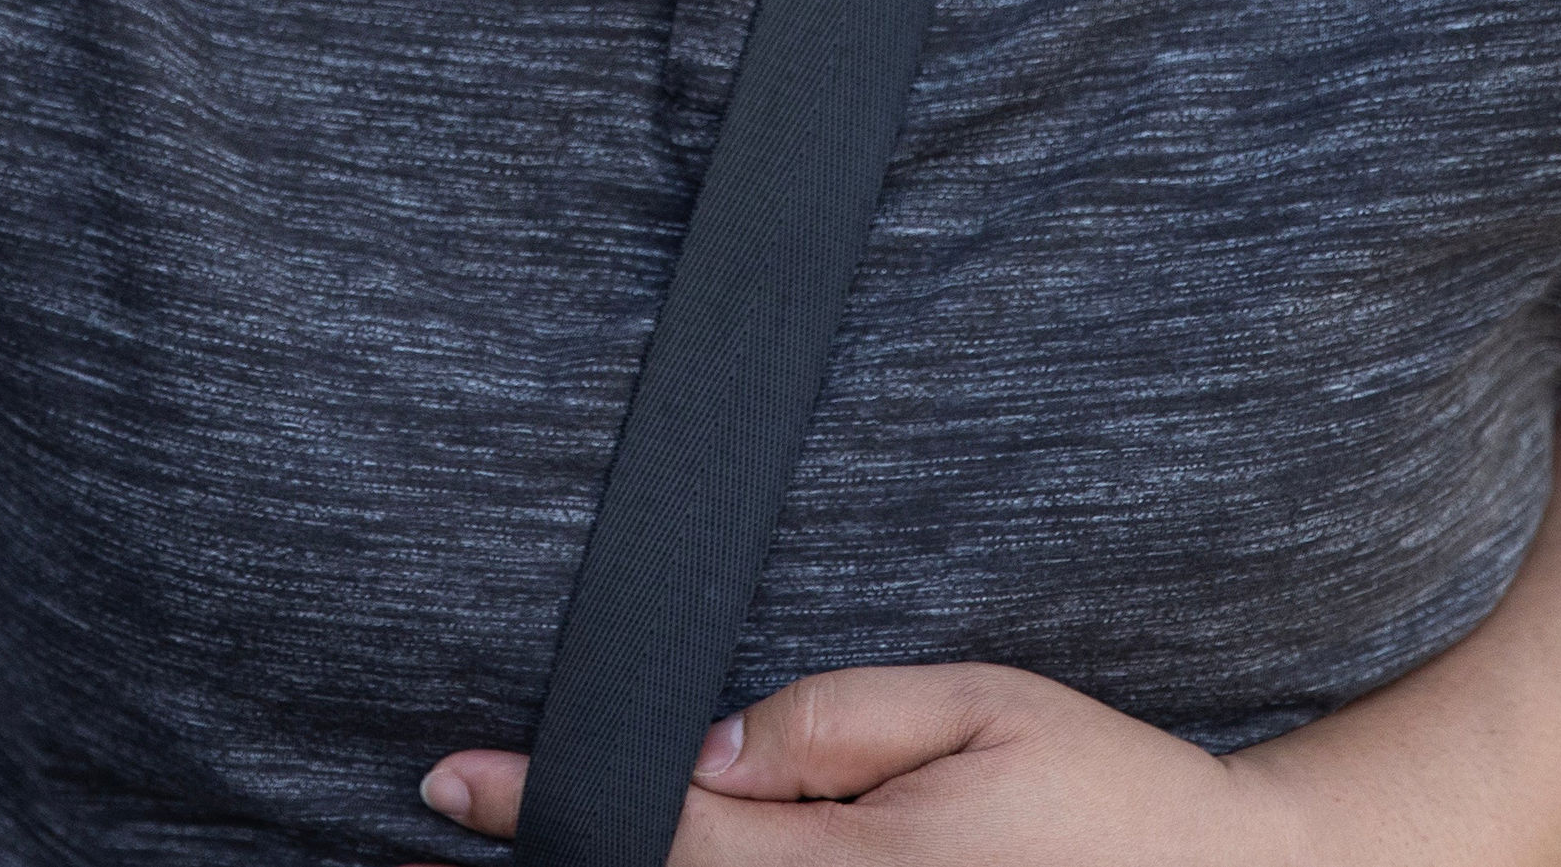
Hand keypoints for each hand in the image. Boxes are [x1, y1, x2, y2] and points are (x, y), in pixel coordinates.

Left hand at [413, 664, 1300, 866]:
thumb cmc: (1110, 795)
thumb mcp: (981, 707)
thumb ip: (833, 725)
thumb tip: (709, 748)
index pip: (664, 839)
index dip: (546, 806)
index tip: (450, 780)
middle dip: (568, 855)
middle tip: (467, 816)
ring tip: (544, 837)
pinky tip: (686, 852)